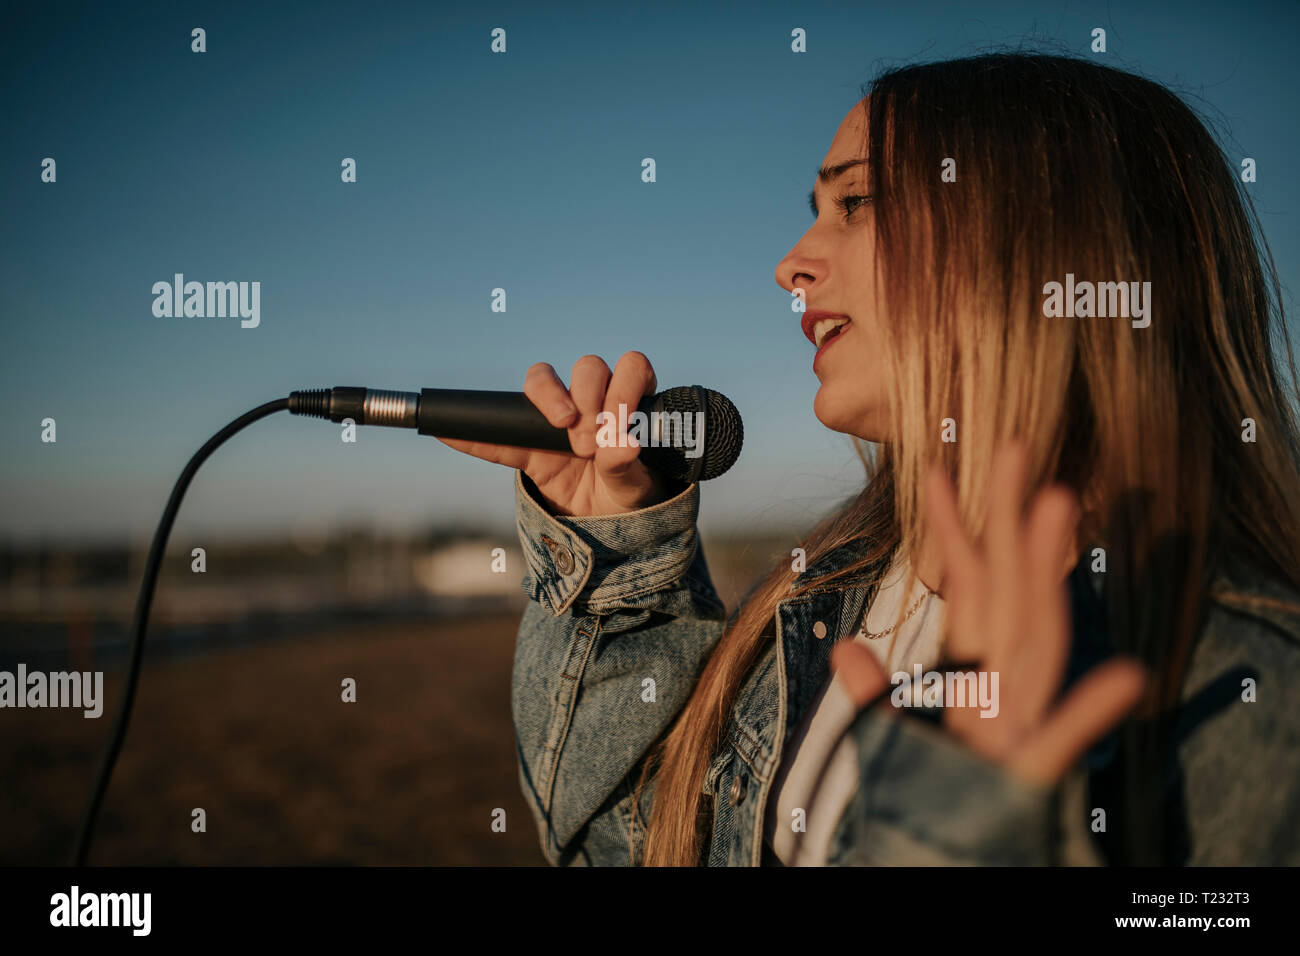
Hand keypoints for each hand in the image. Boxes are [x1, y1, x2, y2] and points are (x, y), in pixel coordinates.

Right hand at [435, 351, 672, 516]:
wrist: (605, 529)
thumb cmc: (631, 499)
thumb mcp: (637, 490)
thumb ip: (628, 468)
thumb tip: (624, 445)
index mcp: (630, 405)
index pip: (630, 368)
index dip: (625, 384)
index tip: (619, 418)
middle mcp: (596, 404)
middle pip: (587, 368)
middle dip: (589, 397)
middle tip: (592, 440)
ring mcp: (559, 422)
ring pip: (544, 381)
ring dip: (551, 398)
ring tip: (566, 440)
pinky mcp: (530, 446)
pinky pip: (499, 436)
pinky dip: (475, 435)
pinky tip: (450, 434)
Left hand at [832, 441, 1145, 785]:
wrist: (965, 849)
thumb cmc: (942, 784)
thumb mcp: (898, 736)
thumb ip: (874, 695)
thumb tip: (845, 648)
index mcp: (972, 667)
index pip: (961, 585)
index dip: (948, 528)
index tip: (932, 470)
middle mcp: (1002, 679)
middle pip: (1007, 588)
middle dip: (1009, 520)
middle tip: (1013, 446)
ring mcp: (1019, 719)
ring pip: (1037, 636)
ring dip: (1047, 577)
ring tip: (1061, 507)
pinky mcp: (1030, 771)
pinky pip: (1060, 743)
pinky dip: (1091, 714)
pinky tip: (1128, 677)